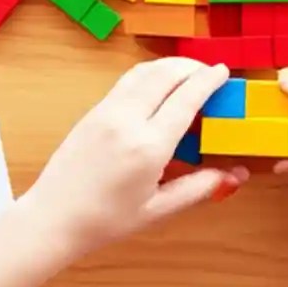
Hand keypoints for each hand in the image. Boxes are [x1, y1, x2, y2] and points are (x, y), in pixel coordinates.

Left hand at [22, 58, 249, 255]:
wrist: (54, 217)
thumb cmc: (105, 220)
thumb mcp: (158, 209)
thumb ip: (198, 187)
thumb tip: (233, 175)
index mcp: (148, 146)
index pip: (186, 98)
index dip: (208, 80)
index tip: (223, 72)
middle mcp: (127, 121)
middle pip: (166, 74)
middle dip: (192, 67)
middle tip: (208, 72)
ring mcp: (106, 112)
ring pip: (144, 72)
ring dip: (170, 66)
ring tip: (187, 73)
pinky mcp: (93, 111)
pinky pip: (126, 81)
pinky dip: (149, 74)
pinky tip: (158, 85)